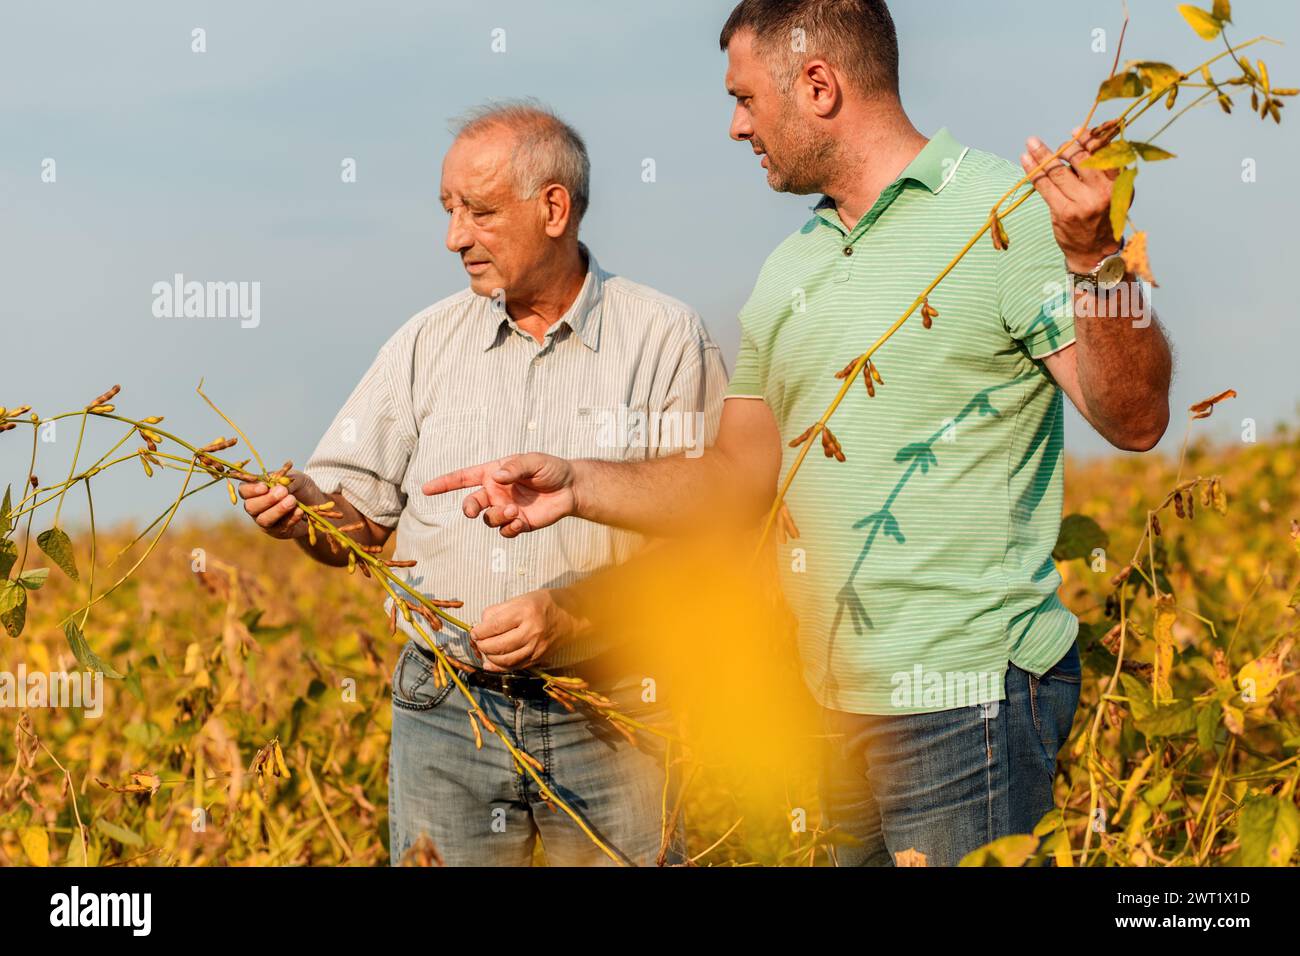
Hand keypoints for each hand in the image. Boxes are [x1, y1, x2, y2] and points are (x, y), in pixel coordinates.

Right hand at [238, 470, 326, 539]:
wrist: (315, 503)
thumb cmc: (300, 487)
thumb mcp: (296, 478)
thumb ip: (286, 480)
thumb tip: (279, 486)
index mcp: (256, 491)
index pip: (244, 491)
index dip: (251, 490)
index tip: (265, 487)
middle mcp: (257, 508)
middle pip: (250, 507)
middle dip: (267, 499)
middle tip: (283, 492)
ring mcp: (266, 521)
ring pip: (264, 520)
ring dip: (278, 510)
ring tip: (292, 501)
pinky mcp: (279, 531)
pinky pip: (281, 527)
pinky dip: (291, 518)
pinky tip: (300, 511)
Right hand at [421, 453, 577, 537]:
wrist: (571, 489)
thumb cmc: (551, 469)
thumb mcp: (534, 461)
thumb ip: (515, 467)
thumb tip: (498, 477)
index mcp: (493, 474)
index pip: (463, 478)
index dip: (444, 483)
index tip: (425, 488)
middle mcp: (496, 493)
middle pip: (470, 504)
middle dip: (468, 508)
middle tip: (473, 510)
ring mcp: (505, 510)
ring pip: (488, 520)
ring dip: (497, 517)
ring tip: (515, 510)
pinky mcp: (518, 524)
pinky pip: (504, 532)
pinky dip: (509, 529)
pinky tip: (520, 521)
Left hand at [470, 589, 582, 671]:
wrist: (571, 615)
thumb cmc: (542, 603)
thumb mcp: (519, 599)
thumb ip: (497, 611)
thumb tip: (480, 626)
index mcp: (525, 612)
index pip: (494, 626)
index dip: (479, 632)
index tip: (474, 632)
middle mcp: (532, 631)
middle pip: (498, 646)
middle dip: (482, 646)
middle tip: (477, 642)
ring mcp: (536, 647)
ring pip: (505, 660)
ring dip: (489, 658)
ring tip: (484, 651)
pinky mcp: (538, 658)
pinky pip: (515, 667)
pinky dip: (500, 667)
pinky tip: (491, 663)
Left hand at [1021, 126, 1129, 273]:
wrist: (1096, 253)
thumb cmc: (1103, 217)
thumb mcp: (1115, 193)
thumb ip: (1105, 170)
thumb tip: (1087, 139)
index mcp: (1118, 183)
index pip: (1102, 153)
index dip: (1087, 139)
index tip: (1075, 130)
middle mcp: (1101, 192)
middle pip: (1079, 159)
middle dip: (1064, 147)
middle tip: (1055, 145)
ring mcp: (1081, 203)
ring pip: (1058, 171)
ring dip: (1042, 154)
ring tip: (1031, 142)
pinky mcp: (1062, 212)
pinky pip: (1044, 186)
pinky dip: (1033, 171)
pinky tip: (1025, 159)